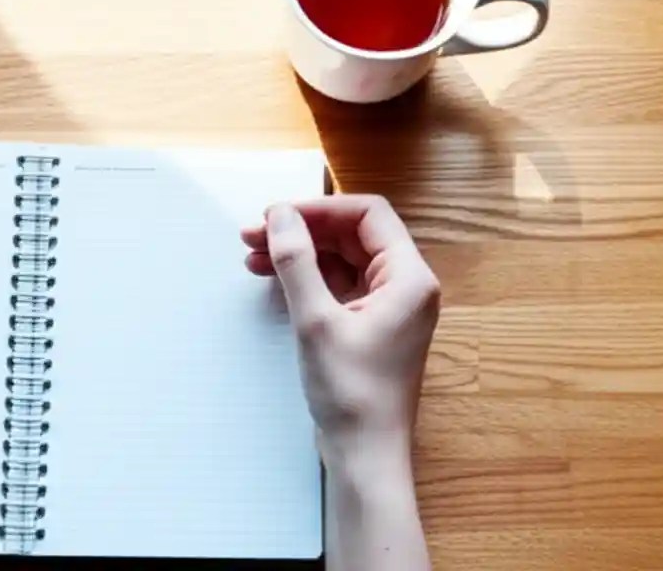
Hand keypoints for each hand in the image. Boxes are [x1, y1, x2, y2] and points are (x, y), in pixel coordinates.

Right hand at [241, 196, 439, 454]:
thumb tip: (279, 216)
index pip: (367, 214)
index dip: (319, 209)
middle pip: (353, 235)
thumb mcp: (315, 321)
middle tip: (253, 235)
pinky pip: (340, 285)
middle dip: (303, 230)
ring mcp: (390, 307)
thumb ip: (297, 262)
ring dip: (300, 253)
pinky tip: (275, 280)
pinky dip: (308, 278)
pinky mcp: (372, 326)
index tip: (276, 216)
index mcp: (409, 277)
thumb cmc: (352, 395)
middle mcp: (406, 286)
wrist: (365, 455)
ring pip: (342, 259)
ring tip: (254, 256)